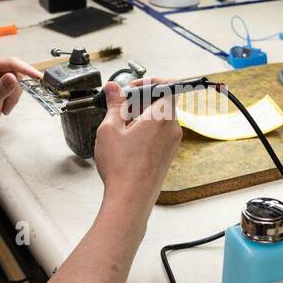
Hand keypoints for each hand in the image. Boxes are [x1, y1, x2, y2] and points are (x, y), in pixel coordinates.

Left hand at [0, 56, 41, 138]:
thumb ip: (2, 89)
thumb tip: (13, 77)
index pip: (9, 63)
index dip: (25, 69)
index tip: (37, 76)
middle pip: (15, 72)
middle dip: (14, 90)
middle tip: (9, 103)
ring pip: (18, 80)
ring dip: (13, 96)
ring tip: (4, 107)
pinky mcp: (1, 82)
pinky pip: (16, 87)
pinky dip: (13, 98)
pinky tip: (4, 105)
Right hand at [93, 79, 182, 211]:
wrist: (130, 200)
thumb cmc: (121, 168)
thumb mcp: (110, 129)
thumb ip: (114, 104)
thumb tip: (114, 89)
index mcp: (161, 117)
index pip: (168, 86)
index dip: (149, 82)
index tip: (133, 87)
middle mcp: (172, 129)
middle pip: (162, 102)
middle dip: (141, 100)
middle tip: (120, 108)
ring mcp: (172, 143)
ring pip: (160, 118)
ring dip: (142, 116)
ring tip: (121, 128)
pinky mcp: (168, 154)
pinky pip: (160, 133)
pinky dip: (146, 130)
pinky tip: (128, 142)